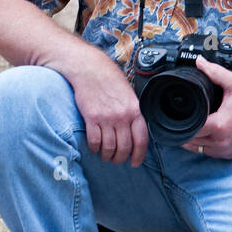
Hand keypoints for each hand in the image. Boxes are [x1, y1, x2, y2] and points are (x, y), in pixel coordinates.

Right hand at [68, 50, 148, 166]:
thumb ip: (132, 113)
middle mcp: (122, 116)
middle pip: (124, 147)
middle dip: (120, 158)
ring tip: (105, 155)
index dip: (139, 155)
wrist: (90, 69)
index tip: (135, 162)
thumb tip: (134, 131)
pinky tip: (94, 146)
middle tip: (116, 160)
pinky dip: (94, 147)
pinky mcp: (91, 117)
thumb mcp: (128, 95)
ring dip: (107, 155)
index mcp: (135, 110)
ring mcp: (107, 117)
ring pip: (109, 147)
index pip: (141, 140)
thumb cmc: (109, 80)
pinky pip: (94, 141)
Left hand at [181, 57, 231, 159]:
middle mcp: (222, 141)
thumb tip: (198, 61)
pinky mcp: (229, 154)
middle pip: (192, 140)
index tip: (179, 115)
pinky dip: (202, 145)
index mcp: (220, 125)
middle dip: (185, 130)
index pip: (191, 129)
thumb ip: (215, 72)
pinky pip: (208, 153)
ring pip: (198, 149)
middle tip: (180, 120)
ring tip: (188, 126)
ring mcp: (225, 150)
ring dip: (192, 139)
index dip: (182, 122)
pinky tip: (200, 134)